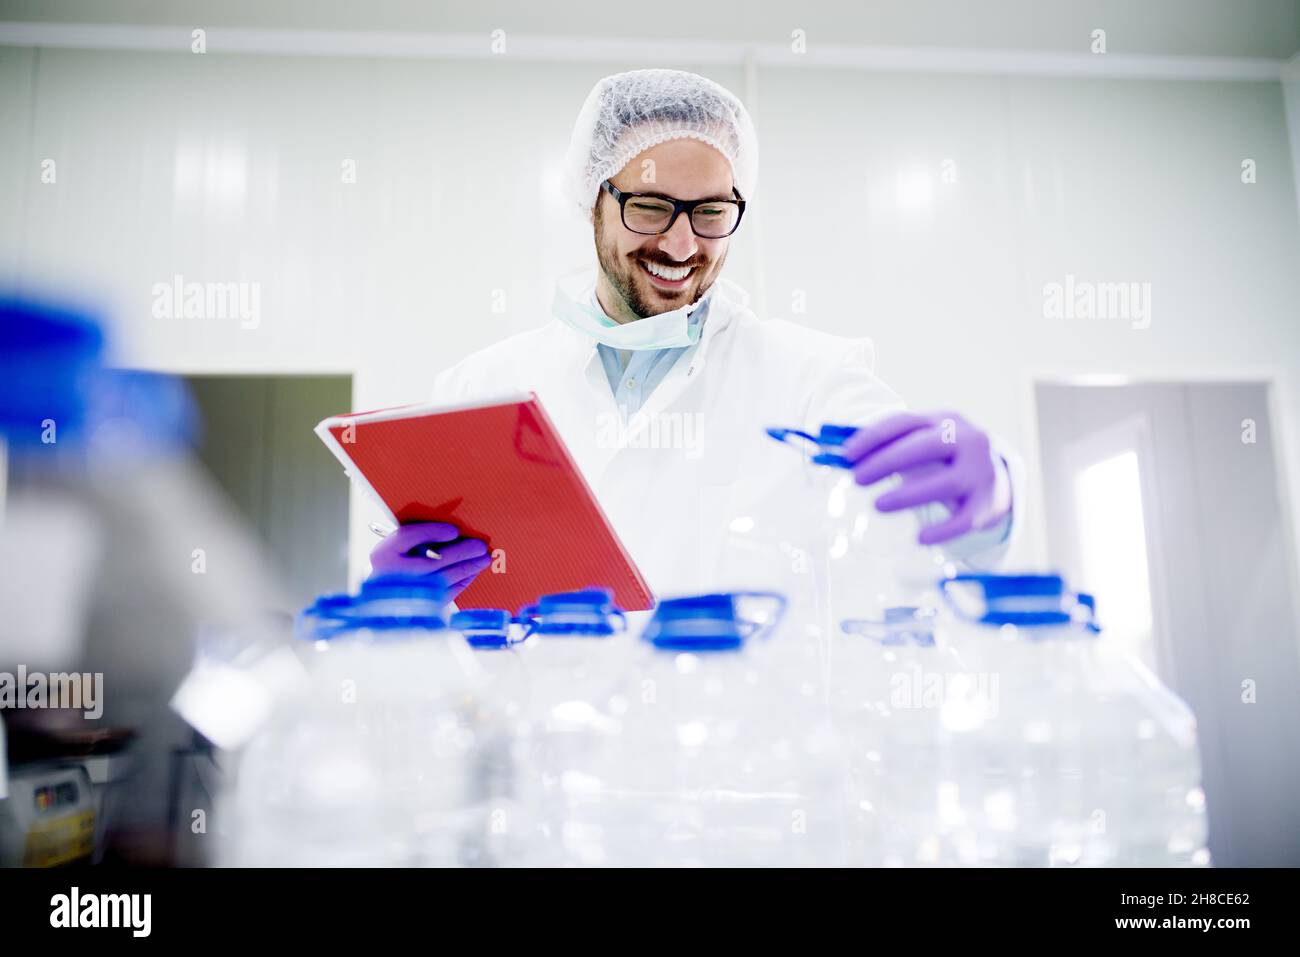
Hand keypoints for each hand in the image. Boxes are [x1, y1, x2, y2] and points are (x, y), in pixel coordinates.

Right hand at [368, 522, 491, 599]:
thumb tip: (451, 532)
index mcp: (384, 554)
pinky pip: (447, 593)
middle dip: (461, 552)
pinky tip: (473, 573)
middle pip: (432, 561)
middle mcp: (394, 575)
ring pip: (443, 579)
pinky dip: (463, 582)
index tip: (454, 531)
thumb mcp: (397, 546)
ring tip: (483, 559)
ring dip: (468, 567)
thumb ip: (416, 536)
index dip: (433, 532)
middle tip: (480, 546)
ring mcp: (408, 593)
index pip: (408, 537)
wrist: (384, 596)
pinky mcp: (421, 605)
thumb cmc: (395, 564)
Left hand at [841, 411, 1008, 544]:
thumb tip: (837, 454)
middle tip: (858, 478)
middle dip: (889, 462)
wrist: (993, 480)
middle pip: (927, 446)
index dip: (874, 437)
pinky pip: (964, 520)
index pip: (906, 422)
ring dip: (908, 495)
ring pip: (945, 483)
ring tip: (878, 505)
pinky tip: (920, 538)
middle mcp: (968, 441)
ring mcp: (980, 473)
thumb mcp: (920, 443)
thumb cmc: (941, 459)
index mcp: (945, 420)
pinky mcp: (985, 505)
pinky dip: (942, 530)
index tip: (846, 455)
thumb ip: (886, 446)